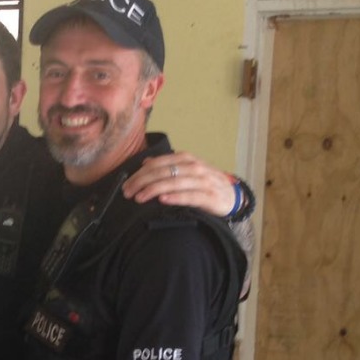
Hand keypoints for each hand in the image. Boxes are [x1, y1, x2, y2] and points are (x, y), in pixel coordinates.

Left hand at [123, 152, 237, 217]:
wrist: (232, 196)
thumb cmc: (205, 183)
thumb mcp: (187, 170)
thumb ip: (168, 165)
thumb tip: (146, 162)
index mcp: (186, 159)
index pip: (159, 163)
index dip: (140, 173)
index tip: (126, 184)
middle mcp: (195, 167)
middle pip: (163, 172)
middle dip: (142, 182)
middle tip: (128, 193)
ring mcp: (203, 181)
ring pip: (174, 182)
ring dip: (154, 189)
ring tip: (139, 197)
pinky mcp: (210, 197)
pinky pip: (190, 196)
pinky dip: (175, 197)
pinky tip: (162, 200)